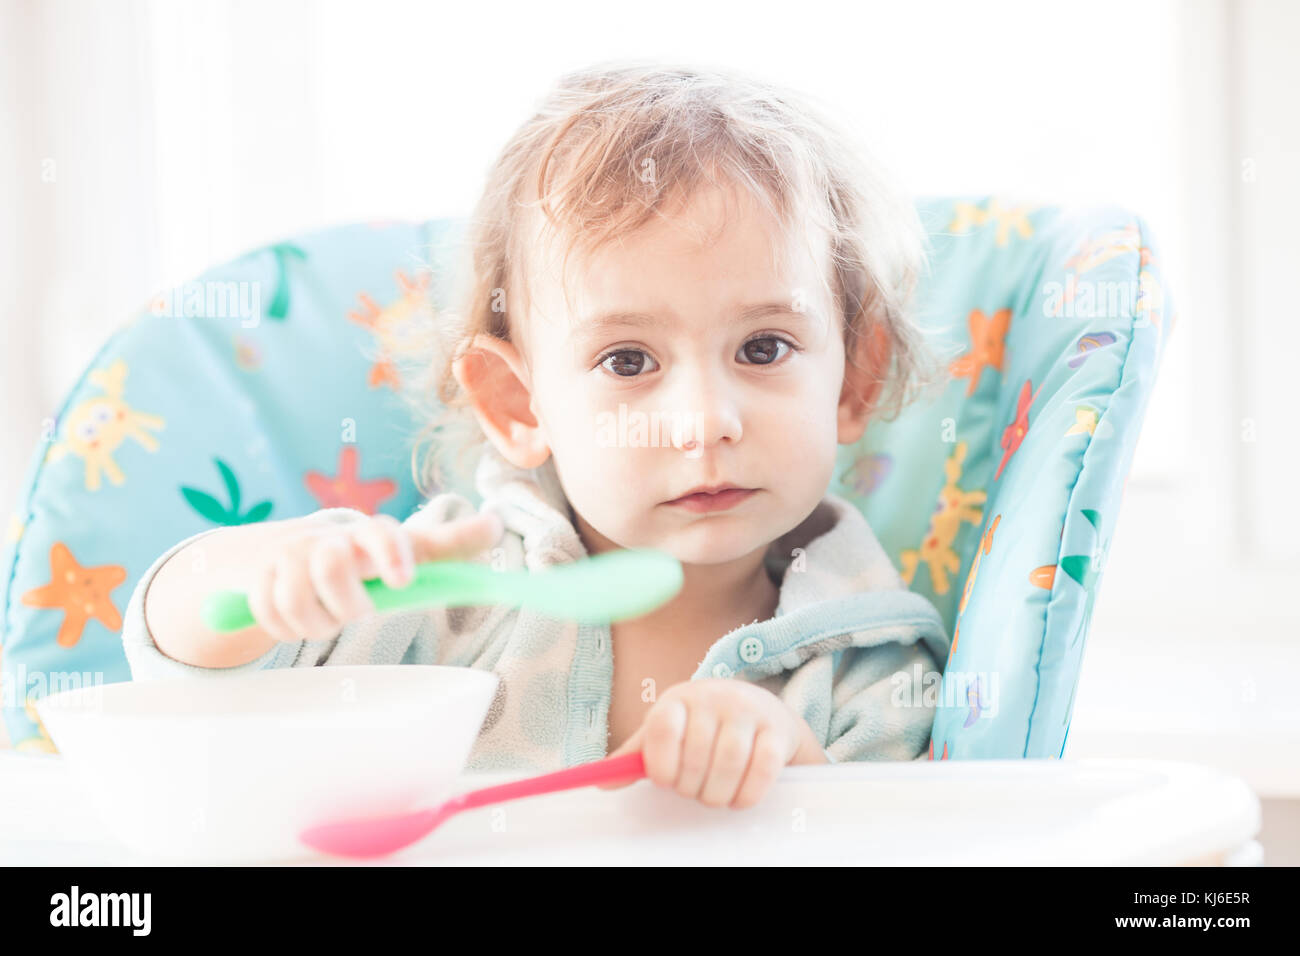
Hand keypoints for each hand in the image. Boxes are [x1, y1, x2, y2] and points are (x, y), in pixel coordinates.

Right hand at [246, 508, 503, 642]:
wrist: (285, 550)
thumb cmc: (361, 560)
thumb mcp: (406, 553)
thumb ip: (450, 545)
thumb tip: (498, 524)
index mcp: (369, 535)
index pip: (382, 534)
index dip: (391, 554)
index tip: (402, 581)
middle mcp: (328, 539)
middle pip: (331, 566)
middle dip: (345, 604)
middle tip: (353, 611)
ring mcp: (288, 557)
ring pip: (296, 602)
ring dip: (314, 622)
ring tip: (325, 615)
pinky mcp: (256, 579)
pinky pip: (268, 614)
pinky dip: (282, 626)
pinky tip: (295, 617)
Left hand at [596, 679, 823, 808]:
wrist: (763, 712)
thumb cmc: (704, 728)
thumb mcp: (670, 732)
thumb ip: (638, 756)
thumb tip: (601, 781)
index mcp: (679, 698)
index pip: (661, 727)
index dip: (661, 763)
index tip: (665, 781)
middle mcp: (713, 697)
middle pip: (696, 755)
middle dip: (691, 786)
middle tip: (694, 791)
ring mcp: (747, 710)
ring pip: (728, 763)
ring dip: (717, 794)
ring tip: (714, 796)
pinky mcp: (777, 730)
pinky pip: (762, 769)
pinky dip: (747, 794)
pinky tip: (740, 798)